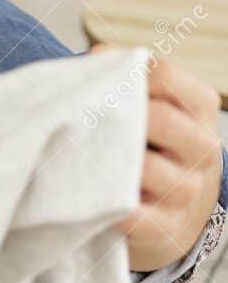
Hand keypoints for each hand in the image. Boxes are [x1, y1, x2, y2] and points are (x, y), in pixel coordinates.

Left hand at [88, 42, 222, 271]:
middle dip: (118, 118)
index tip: (98, 83)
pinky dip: (106, 205)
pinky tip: (88, 195)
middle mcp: (203, 148)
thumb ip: (126, 80)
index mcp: (200, 108)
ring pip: (146, 167)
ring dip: (107, 162)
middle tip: (81, 122)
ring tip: (80, 158)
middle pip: (161, 118)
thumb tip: (99, 54)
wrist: (174, 217)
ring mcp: (188, 190)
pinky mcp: (167, 227)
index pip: (167, 75)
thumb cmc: (152, 150)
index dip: (127, 73)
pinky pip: (132, 214)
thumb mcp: (152, 112)